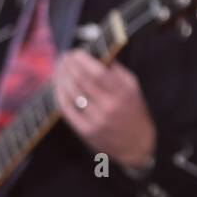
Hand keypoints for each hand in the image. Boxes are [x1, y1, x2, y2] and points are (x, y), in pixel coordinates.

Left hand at [53, 50, 157, 171]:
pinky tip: (57, 86)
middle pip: (81, 81)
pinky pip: (67, 110)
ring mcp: (97, 120)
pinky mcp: (86, 131)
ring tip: (59, 68)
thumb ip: (115, 70)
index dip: (82, 60)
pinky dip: (60, 95)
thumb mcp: (133, 87)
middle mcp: (110, 106)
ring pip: (71, 93)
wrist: (138, 145)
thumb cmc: (134, 110)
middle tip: (63, 56)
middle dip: (69, 65)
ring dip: (61, 78)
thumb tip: (94, 53)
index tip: (75, 52)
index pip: (97, 72)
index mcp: (123, 92)